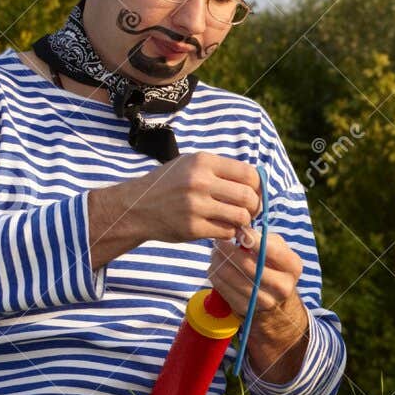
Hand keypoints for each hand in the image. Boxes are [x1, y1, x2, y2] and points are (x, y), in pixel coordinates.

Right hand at [139, 152, 263, 242]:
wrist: (137, 207)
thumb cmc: (169, 185)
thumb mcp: (190, 165)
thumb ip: (220, 170)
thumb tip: (256, 182)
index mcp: (203, 162)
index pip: (248, 174)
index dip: (258, 187)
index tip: (254, 194)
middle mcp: (200, 181)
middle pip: (248, 196)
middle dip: (255, 207)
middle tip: (249, 212)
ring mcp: (196, 206)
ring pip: (240, 216)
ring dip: (243, 222)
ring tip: (236, 221)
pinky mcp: (193, 228)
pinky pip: (226, 232)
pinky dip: (229, 233)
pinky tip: (221, 228)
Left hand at [208, 227, 304, 318]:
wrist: (277, 303)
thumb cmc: (274, 267)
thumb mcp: (279, 251)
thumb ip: (264, 238)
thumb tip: (242, 230)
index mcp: (293, 267)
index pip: (269, 250)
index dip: (249, 238)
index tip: (237, 229)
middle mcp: (282, 286)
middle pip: (247, 265)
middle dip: (228, 250)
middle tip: (219, 241)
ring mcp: (265, 301)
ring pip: (232, 278)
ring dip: (219, 262)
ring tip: (215, 253)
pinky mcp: (247, 310)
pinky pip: (224, 290)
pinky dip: (216, 276)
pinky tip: (215, 268)